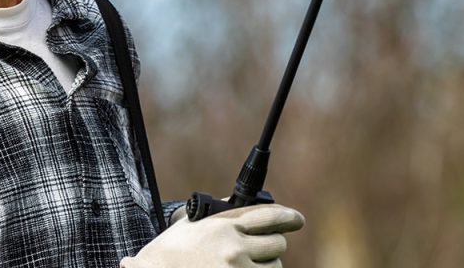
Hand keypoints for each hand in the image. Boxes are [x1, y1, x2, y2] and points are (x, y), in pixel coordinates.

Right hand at [121, 203, 304, 267]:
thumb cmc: (166, 255)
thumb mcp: (191, 226)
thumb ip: (222, 216)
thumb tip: (251, 208)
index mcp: (223, 226)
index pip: (270, 216)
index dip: (289, 218)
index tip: (297, 220)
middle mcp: (234, 248)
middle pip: (277, 244)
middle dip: (271, 248)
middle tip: (258, 252)